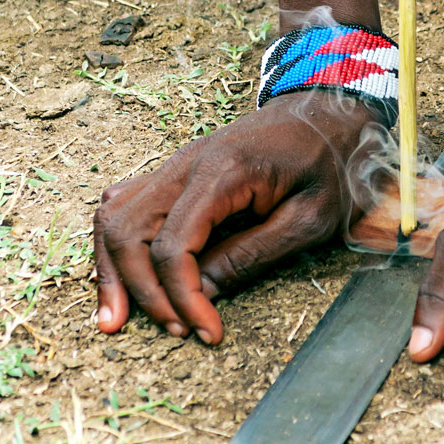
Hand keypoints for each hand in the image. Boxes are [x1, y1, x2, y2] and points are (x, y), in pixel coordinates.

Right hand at [93, 93, 374, 343]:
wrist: (330, 112)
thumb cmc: (330, 163)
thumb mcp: (310, 217)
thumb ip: (253, 255)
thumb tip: (201, 294)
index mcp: (223, 172)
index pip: (174, 245)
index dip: (182, 297)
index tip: (208, 331)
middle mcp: (186, 164)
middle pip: (128, 232)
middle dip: (141, 290)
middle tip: (175, 330)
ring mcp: (176, 165)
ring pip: (114, 217)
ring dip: (114, 269)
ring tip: (117, 318)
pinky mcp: (177, 172)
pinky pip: (126, 205)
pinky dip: (118, 243)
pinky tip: (124, 276)